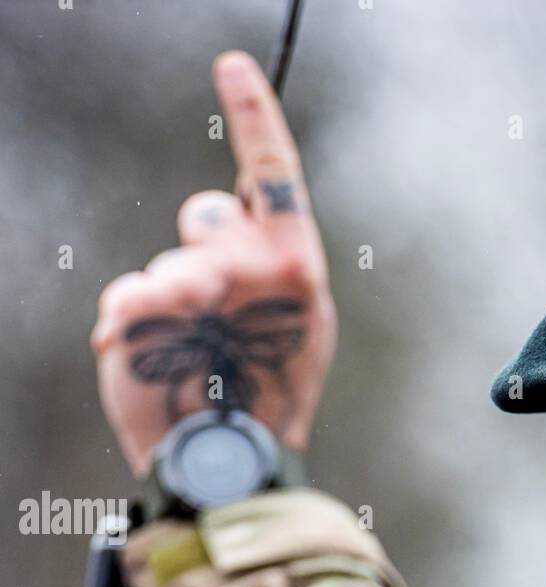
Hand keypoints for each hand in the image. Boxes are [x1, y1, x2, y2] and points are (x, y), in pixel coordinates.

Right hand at [92, 50, 336, 477]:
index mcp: (281, 258)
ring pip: (174, 258)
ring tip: (201, 339)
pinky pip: (135, 292)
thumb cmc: (279, 395)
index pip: (266, 173)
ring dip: (187, 293)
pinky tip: (148, 349)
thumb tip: (209, 245)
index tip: (231, 67)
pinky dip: (140, 319)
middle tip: (224, 294)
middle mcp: (230, 265)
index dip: (251, 117)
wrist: (232, 454)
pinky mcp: (139, 317)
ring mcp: (181, 290)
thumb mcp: (303, 326)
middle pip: (208, 215)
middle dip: (219, 249)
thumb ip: (275, 269)